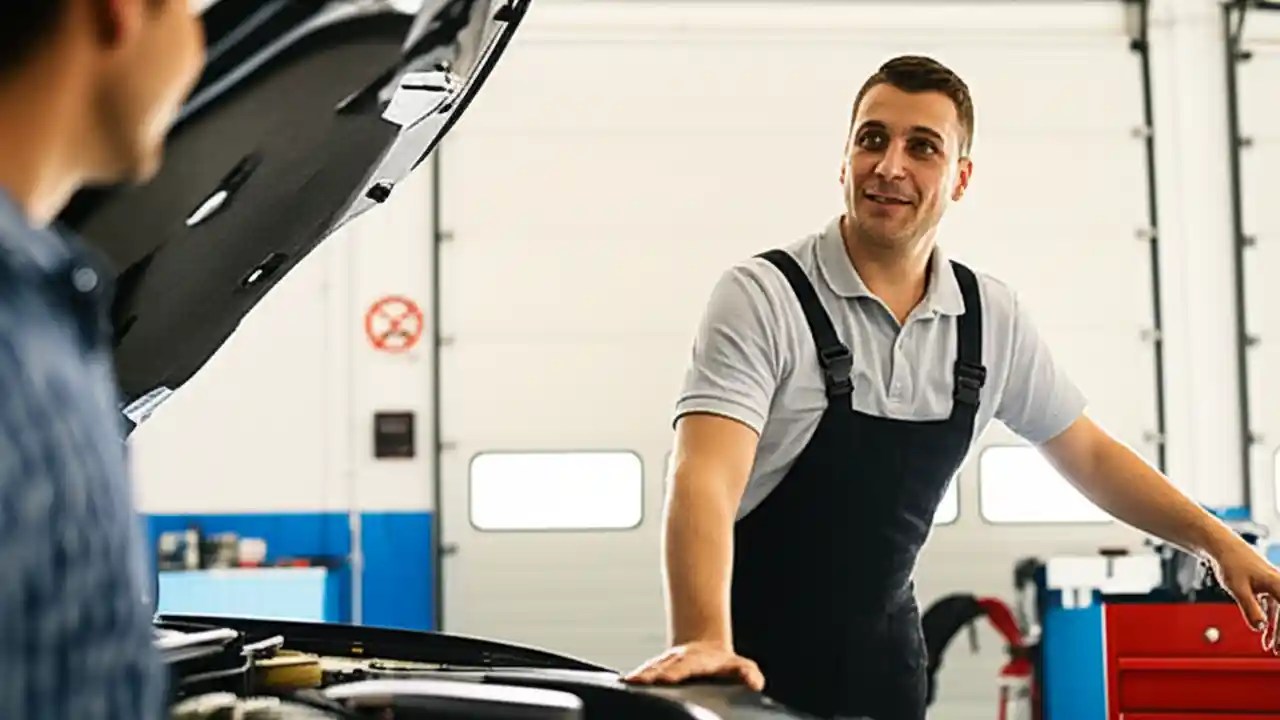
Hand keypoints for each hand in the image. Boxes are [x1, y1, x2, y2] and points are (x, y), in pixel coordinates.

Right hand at [621, 641, 764, 690]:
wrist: (706, 648)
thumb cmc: (723, 664)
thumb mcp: (741, 666)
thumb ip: (749, 673)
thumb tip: (755, 684)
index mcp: (696, 660)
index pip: (685, 666)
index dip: (675, 672)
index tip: (665, 678)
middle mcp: (677, 659)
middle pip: (662, 666)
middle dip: (650, 673)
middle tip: (638, 681)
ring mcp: (665, 662)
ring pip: (650, 667)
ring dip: (639, 675)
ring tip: (628, 682)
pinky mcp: (656, 668)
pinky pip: (644, 672)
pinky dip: (634, 677)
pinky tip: (625, 684)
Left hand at [1206, 538, 1279, 653]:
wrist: (1220, 546)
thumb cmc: (1230, 563)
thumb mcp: (1238, 588)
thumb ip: (1250, 608)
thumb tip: (1260, 627)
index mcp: (1279, 585)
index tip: (1279, 645)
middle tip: (1276, 651)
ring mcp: (1273, 586)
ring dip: (1277, 630)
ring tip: (1272, 648)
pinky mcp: (1265, 586)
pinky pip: (1272, 607)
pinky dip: (1269, 620)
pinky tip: (1265, 633)